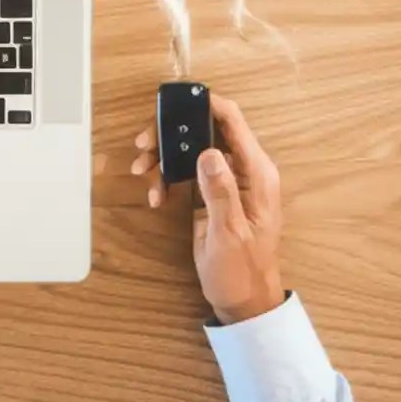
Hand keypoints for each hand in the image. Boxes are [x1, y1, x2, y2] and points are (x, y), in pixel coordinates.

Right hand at [132, 94, 284, 323]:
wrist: (243, 300)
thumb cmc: (242, 271)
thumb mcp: (228, 233)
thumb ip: (220, 191)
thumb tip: (209, 152)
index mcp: (257, 174)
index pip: (233, 124)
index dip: (208, 105)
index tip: (177, 100)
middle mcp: (244, 171)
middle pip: (207, 132)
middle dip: (172, 135)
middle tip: (144, 146)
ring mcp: (227, 182)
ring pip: (192, 151)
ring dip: (164, 157)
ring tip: (142, 171)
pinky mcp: (211, 194)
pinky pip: (186, 173)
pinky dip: (167, 179)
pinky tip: (157, 196)